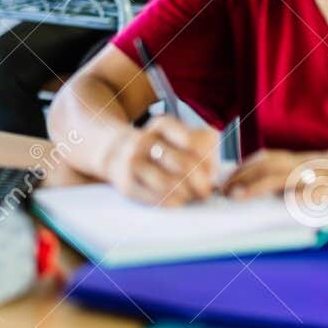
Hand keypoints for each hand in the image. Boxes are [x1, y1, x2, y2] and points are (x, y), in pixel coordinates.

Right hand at [100, 116, 219, 205]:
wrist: (117, 152)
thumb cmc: (160, 149)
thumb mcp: (179, 137)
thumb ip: (203, 148)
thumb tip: (211, 175)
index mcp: (162, 125)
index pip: (193, 142)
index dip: (208, 160)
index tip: (211, 171)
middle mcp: (145, 140)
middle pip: (182, 164)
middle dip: (200, 182)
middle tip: (205, 191)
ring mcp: (133, 161)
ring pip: (168, 183)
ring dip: (186, 194)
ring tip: (190, 197)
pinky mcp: (126, 183)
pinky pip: (153, 197)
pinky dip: (170, 202)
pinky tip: (176, 202)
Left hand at [221, 145, 327, 208]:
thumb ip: (319, 183)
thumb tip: (293, 195)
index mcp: (318, 160)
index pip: (274, 158)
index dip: (248, 166)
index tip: (227, 177)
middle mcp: (320, 163)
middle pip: (272, 163)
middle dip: (243, 175)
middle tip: (219, 189)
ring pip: (289, 175)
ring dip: (259, 184)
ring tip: (236, 196)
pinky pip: (321, 190)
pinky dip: (300, 196)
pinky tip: (284, 203)